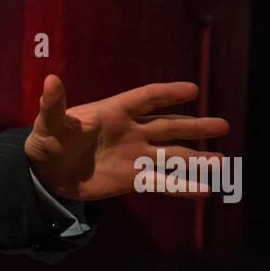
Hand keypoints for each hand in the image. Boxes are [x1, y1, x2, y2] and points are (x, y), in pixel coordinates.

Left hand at [24, 75, 228, 200]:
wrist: (46, 174)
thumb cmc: (47, 141)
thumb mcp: (48, 123)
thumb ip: (54, 104)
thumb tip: (50, 80)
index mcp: (113, 112)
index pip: (146, 99)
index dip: (167, 94)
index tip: (193, 90)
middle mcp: (130, 132)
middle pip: (168, 126)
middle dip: (194, 126)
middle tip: (222, 125)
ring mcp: (134, 156)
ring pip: (171, 155)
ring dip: (195, 158)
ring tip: (221, 161)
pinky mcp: (132, 179)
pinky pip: (161, 182)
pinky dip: (182, 187)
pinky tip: (204, 190)